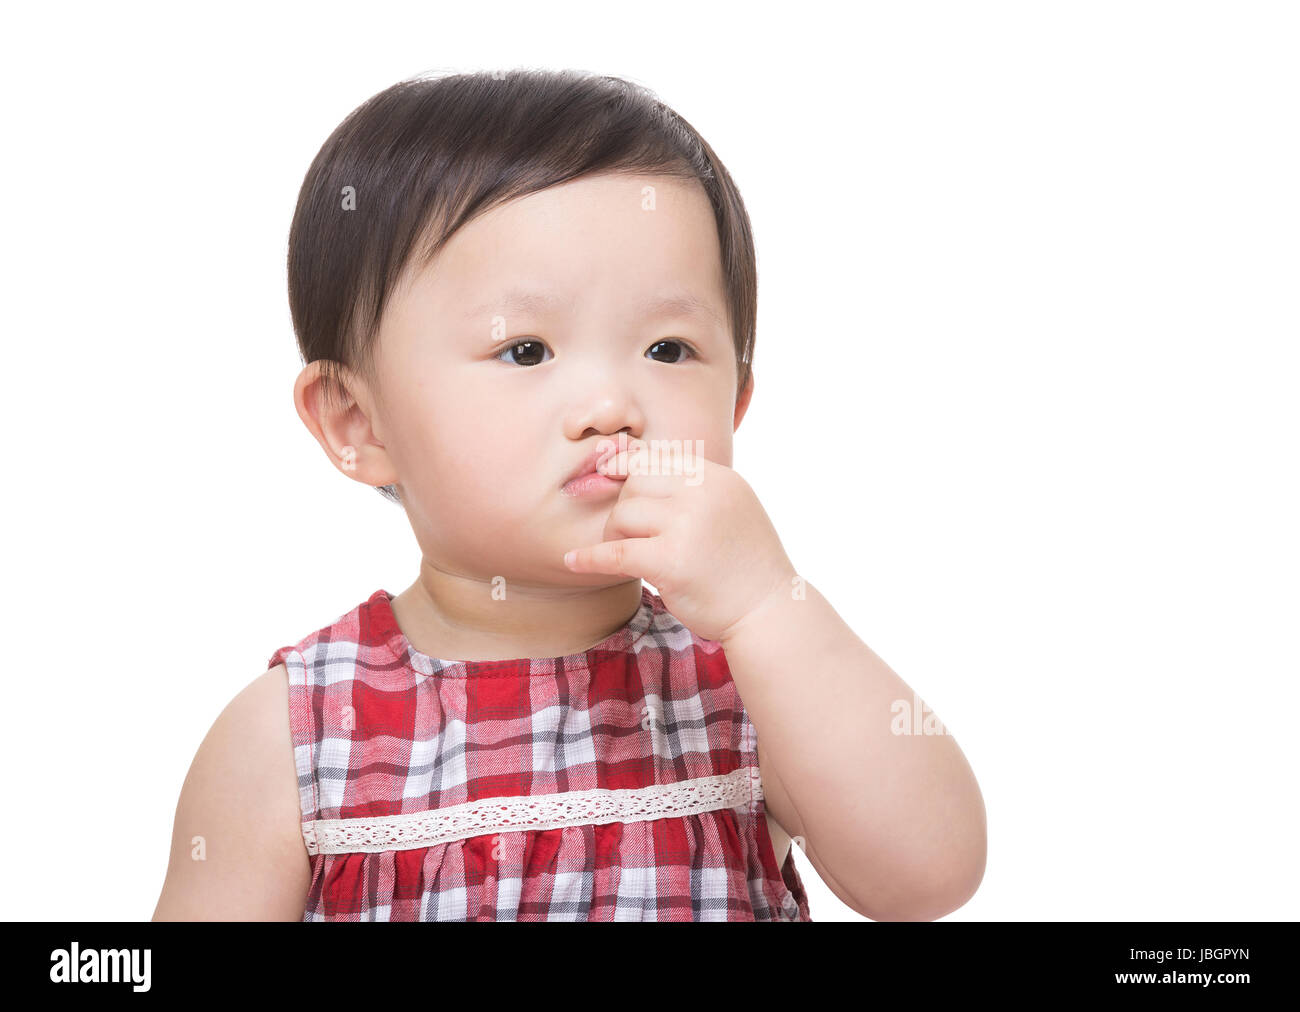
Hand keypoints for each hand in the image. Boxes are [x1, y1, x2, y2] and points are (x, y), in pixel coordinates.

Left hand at [563, 438, 797, 642]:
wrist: (768, 611)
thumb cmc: (745, 564)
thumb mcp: (732, 508)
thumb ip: (696, 488)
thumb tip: (639, 467)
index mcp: (718, 478)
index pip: (659, 455)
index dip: (628, 463)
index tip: (608, 472)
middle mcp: (704, 494)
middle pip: (636, 481)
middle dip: (624, 504)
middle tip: (628, 532)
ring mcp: (688, 526)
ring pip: (623, 513)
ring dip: (616, 534)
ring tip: (629, 554)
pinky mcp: (672, 562)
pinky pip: (616, 552)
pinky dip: (591, 557)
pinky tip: (574, 561)